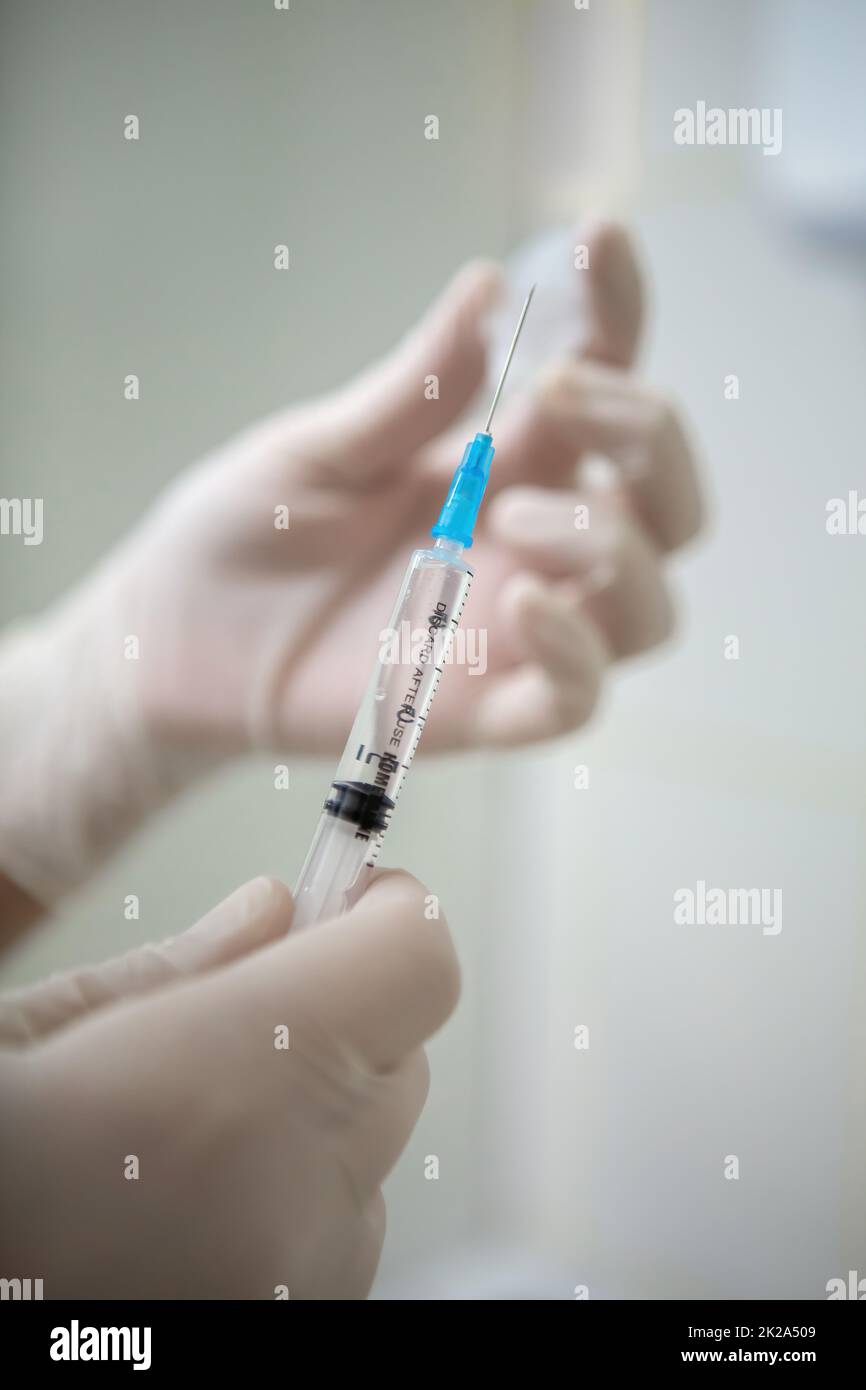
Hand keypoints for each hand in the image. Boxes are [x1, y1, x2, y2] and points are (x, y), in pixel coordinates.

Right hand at [0, 871, 457, 1298]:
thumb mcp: (35, 1029)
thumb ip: (183, 961)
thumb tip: (276, 909)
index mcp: (231, 1081)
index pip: (417, 961)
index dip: (385, 913)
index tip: (344, 897)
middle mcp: (292, 1196)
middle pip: (401, 1056)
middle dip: (341, 1010)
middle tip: (245, 1003)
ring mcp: (296, 1285)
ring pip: (370, 1156)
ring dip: (314, 1113)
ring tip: (186, 1126)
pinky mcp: (285, 1330)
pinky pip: (334, 1238)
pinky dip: (291, 1200)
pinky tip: (186, 1201)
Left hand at [134, 221, 701, 753]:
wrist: (174, 641)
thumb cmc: (246, 533)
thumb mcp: (319, 448)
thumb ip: (410, 391)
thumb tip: (488, 287)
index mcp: (504, 460)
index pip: (605, 379)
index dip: (621, 308)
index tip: (600, 239)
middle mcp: (529, 542)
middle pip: (667, 500)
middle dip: (647, 433)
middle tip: (562, 391)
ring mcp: (515, 629)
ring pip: (647, 604)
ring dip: (614, 544)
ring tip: (515, 511)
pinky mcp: (482, 709)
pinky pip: (577, 698)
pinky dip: (576, 651)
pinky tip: (523, 601)